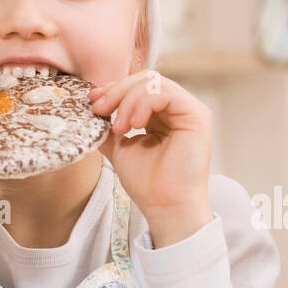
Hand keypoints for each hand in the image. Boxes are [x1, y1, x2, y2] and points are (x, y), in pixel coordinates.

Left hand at [90, 70, 212, 246]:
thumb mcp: (120, 147)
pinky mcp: (197, 115)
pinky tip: (135, 124)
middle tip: (99, 109)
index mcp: (162, 116)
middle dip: (117, 92)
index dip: (114, 89)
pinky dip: (143, 103)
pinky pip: (166, 93)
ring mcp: (190, 111)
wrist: (165, 207)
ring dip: (127, 100)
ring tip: (119, 127)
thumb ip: (109, 126)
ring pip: (153, 83)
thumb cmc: (148, 184)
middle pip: (145, 80)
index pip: (138, 87)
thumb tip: (90, 106)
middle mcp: (178, 110)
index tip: (93, 101)